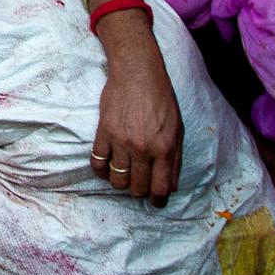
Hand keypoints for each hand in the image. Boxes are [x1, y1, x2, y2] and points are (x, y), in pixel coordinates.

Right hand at [91, 13, 182, 206]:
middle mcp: (142, 148)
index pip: (160, 187)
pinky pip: (97, 162)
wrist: (138, 73)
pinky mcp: (104, 132)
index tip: (156, 201)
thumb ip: (174, 158)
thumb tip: (169, 185)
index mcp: (164, 147)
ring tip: (124, 176)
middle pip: (137, 187)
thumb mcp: (177, 128)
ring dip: (120, 183)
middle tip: (140, 186)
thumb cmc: (161, 99)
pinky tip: (106, 168)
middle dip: (139, 192)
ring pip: (116, 179)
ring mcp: (121, 141)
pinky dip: (101, 171)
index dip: (158, 199)